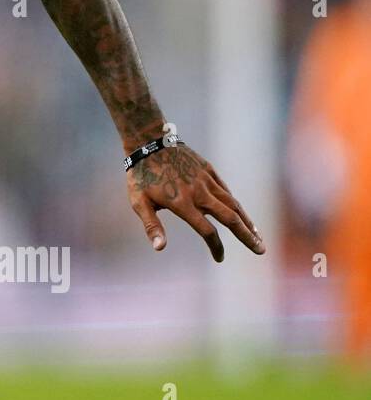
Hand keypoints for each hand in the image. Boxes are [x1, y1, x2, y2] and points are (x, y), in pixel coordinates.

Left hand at [127, 145, 264, 261]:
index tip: (219, 258)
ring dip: (247, 221)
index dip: (215, 247)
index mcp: (183, 204)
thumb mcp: (139, 202)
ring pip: (233, 204)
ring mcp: (206, 180)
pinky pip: (226, 190)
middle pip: (231, 218)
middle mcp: (199, 193)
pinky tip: (241, 214)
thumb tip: (160, 248)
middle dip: (247, 236)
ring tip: (258, 235)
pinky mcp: (208, 170)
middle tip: (261, 250)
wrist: (148, 141)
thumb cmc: (140, 175)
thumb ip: (151, 226)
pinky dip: (236, 204)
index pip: (207, 231)